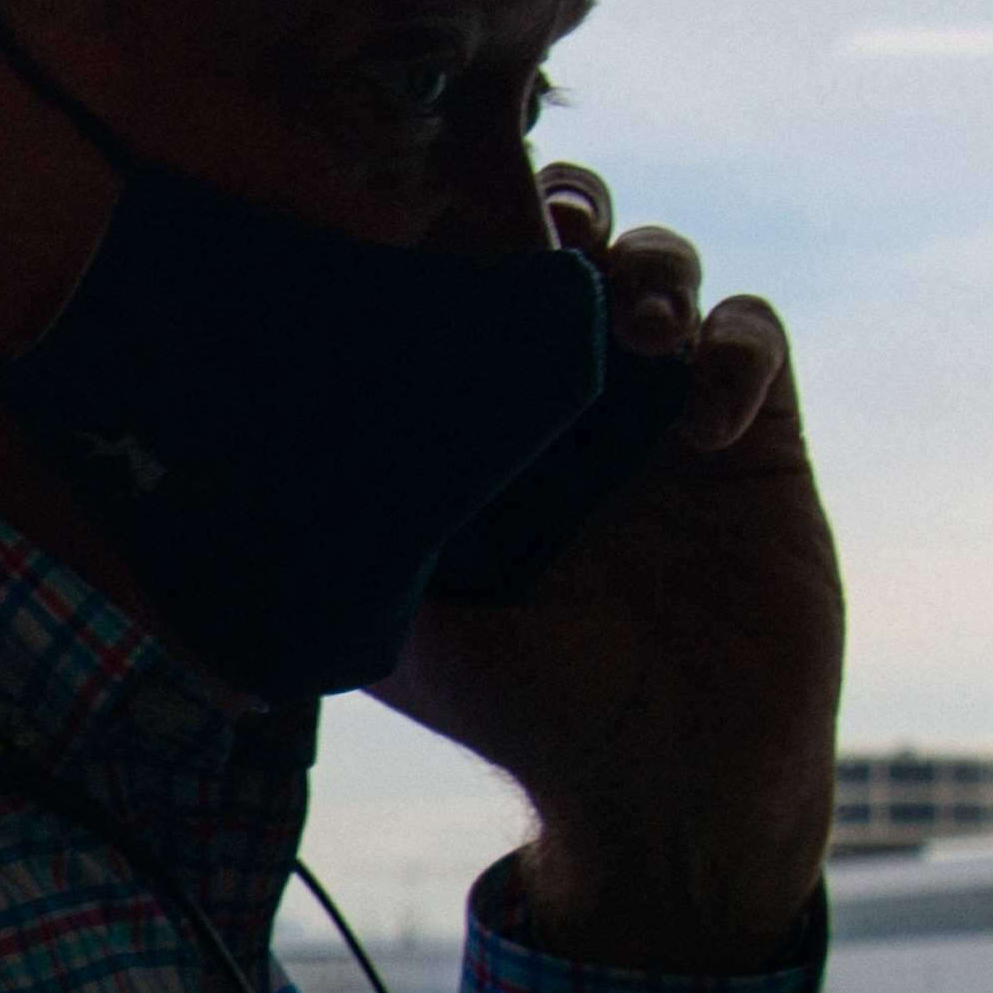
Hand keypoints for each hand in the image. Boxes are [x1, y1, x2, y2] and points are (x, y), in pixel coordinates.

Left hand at [374, 164, 841, 971]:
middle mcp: (564, 397)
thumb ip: (344, 547)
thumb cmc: (521, 713)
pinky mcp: (754, 437)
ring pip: (660, 262)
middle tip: (548, 237)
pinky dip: (731, 349)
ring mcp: (659, 407)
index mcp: (473, 421)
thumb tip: (239, 476)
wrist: (666, 784)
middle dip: (555, 208)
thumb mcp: (404, 634)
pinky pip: (752, 336)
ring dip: (648, 264)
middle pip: (562, 235)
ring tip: (633, 329)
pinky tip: (704, 420)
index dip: (449, 231)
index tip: (437, 223)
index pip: (454, 283)